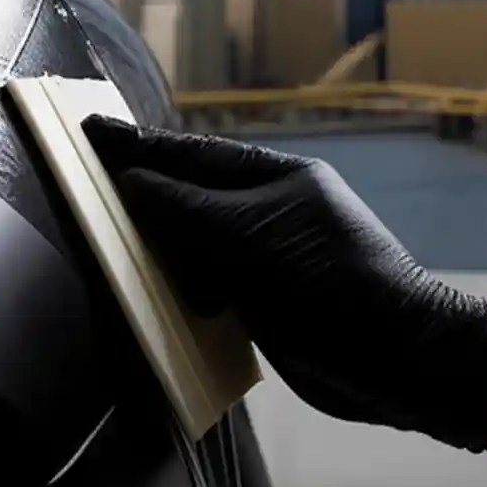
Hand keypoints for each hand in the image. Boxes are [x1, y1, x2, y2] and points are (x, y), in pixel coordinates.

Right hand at [82, 115, 486, 451]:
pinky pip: (209, 282)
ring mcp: (268, 255)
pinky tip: (160, 291)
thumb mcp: (252, 236)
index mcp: (276, 177)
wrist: (397, 356)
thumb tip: (132, 180)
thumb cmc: (331, 281)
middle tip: (89, 180)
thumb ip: (186, 207)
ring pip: (196, 240)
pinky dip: (183, 286)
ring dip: (161, 243)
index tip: (90, 130)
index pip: (192, 153)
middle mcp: (269, 211)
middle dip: (145, 189)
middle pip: (191, 194)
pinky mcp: (265, 299)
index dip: (139, 145)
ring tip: (115, 235)